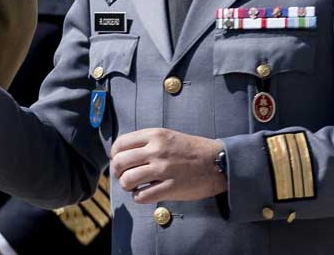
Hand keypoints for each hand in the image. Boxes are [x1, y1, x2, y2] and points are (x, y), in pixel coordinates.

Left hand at [109, 129, 225, 203]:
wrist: (218, 162)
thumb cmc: (192, 150)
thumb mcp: (168, 136)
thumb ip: (147, 142)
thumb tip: (124, 154)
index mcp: (155, 135)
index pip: (120, 144)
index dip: (115, 155)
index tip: (119, 162)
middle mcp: (156, 150)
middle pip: (120, 162)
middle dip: (117, 172)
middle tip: (123, 177)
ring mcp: (163, 169)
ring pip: (128, 180)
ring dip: (127, 186)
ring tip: (135, 186)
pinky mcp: (171, 188)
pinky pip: (142, 196)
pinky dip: (139, 197)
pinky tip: (145, 194)